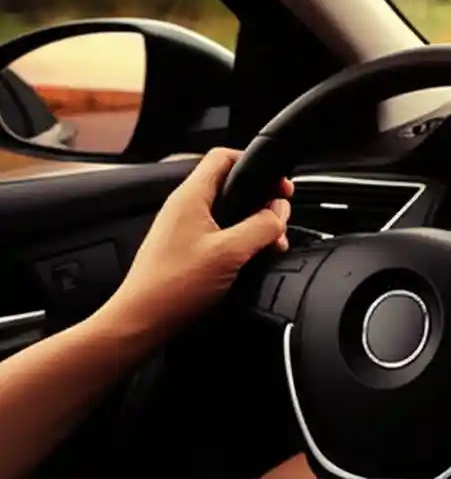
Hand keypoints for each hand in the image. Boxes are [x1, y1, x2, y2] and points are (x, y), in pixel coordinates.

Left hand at [97, 148, 291, 342]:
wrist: (141, 322)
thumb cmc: (173, 288)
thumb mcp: (230, 252)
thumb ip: (261, 226)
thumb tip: (280, 211)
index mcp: (191, 197)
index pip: (224, 157)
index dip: (255, 164)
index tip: (279, 186)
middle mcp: (184, 208)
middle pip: (231, 187)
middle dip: (261, 202)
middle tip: (278, 221)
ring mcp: (183, 229)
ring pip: (228, 213)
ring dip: (253, 225)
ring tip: (268, 245)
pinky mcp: (185, 250)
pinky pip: (219, 234)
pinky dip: (239, 242)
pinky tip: (249, 260)